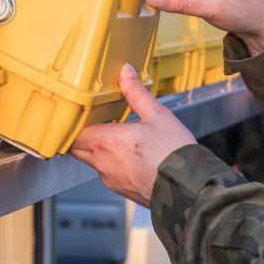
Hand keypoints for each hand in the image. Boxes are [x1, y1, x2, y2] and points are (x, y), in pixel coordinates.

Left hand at [69, 64, 195, 206]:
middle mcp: (103, 162)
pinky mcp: (119, 189)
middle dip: (81, 136)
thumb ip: (135, 92)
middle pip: (76, 149)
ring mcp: (110, 178)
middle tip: (94, 124)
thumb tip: (126, 74)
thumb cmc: (174, 152)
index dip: (75, 123)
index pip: (74, 133)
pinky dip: (111, 163)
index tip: (82, 114)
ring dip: (96, 150)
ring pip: (91, 161)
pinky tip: (129, 155)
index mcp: (107, 141)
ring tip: (116, 138)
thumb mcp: (156, 114)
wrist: (189, 185)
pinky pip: (106, 173)